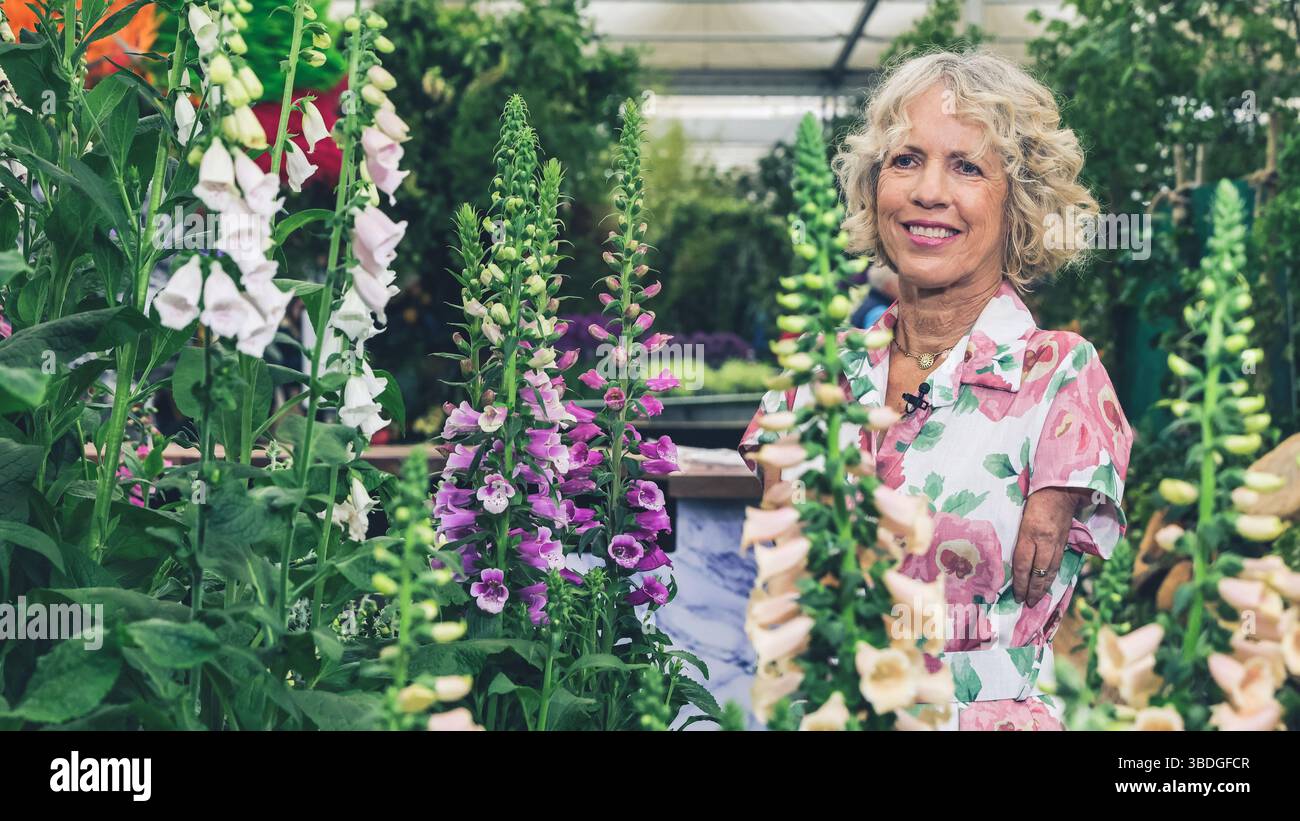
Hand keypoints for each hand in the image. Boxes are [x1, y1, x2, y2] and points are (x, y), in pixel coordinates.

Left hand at [1011, 486, 1087, 607]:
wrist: (1062, 490)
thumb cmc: (1034, 500)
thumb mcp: (1020, 516)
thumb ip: (1017, 536)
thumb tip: (1009, 557)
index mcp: (1030, 533)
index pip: (1023, 564)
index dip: (1019, 582)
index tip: (1016, 595)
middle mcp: (1045, 541)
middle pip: (1038, 572)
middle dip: (1032, 590)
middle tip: (1027, 604)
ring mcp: (1057, 543)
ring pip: (1050, 571)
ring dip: (1044, 588)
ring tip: (1037, 600)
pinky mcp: (1065, 543)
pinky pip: (1058, 564)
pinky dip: (1052, 577)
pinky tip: (1048, 585)